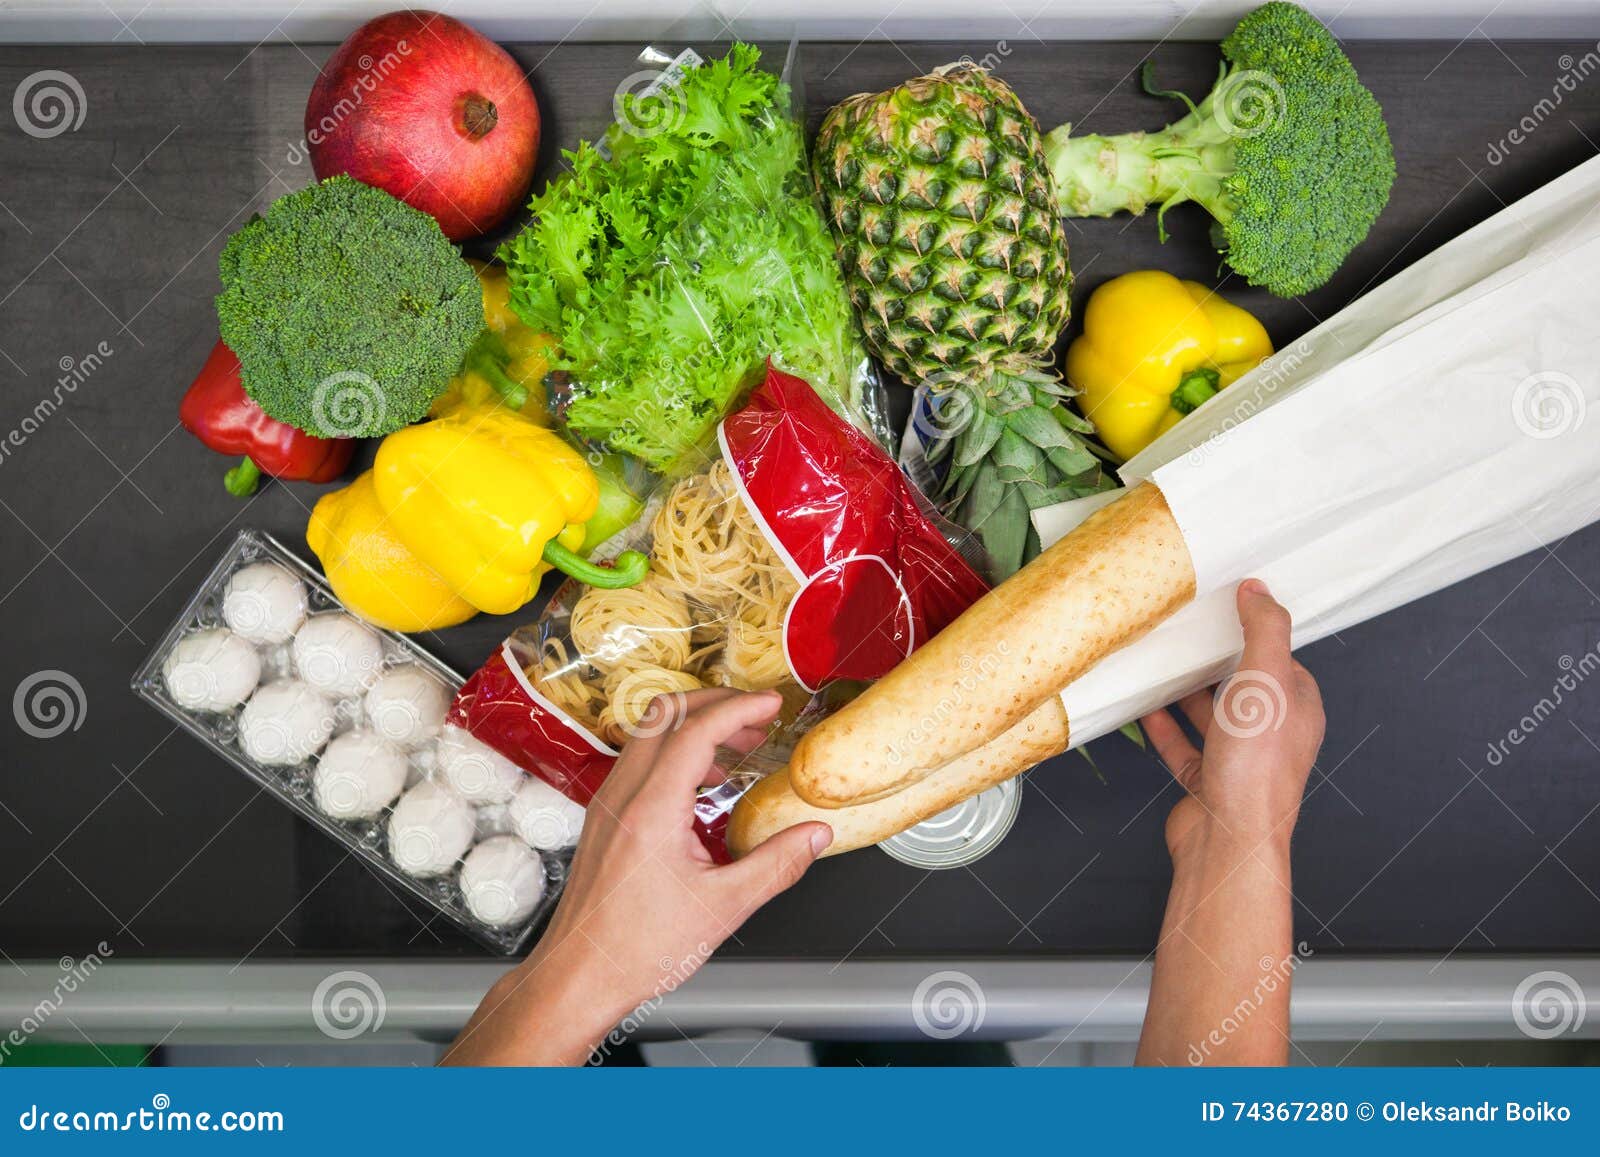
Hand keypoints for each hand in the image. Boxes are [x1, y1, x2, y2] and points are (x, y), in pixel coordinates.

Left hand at [443, 688, 831, 1065]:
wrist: (578, 976)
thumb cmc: (637, 950)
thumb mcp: (722, 909)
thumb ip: (775, 865)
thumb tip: (813, 835)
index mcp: (652, 810)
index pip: (697, 731)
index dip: (739, 709)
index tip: (772, 704)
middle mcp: (623, 795)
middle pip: (667, 715)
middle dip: (717, 704)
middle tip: (758, 718)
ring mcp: (608, 803)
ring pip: (649, 733)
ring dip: (695, 726)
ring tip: (737, 747)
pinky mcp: (604, 818)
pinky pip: (639, 761)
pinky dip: (675, 751)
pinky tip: (703, 783)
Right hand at [1140, 579, 1324, 867]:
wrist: (1228, 837)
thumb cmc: (1256, 763)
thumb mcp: (1267, 680)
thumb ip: (1264, 630)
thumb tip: (1258, 589)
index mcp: (1298, 710)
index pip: (1283, 661)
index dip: (1259, 635)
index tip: (1228, 611)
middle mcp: (1272, 736)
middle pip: (1244, 688)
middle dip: (1216, 663)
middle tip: (1187, 633)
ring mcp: (1238, 760)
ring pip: (1211, 717)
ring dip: (1187, 693)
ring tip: (1160, 664)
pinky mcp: (1205, 781)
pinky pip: (1182, 746)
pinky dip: (1164, 726)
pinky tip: (1144, 707)